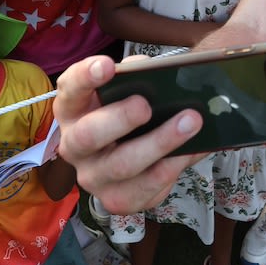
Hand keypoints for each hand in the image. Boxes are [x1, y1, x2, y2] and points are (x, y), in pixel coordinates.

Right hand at [53, 55, 203, 213]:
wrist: (131, 151)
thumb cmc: (127, 111)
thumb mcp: (126, 89)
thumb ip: (136, 77)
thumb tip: (157, 73)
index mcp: (72, 109)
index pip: (70, 89)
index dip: (86, 76)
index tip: (107, 65)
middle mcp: (74, 146)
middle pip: (89, 135)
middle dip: (120, 119)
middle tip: (146, 105)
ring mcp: (93, 177)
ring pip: (121, 166)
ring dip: (159, 143)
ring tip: (190, 122)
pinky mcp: (118, 199)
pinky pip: (145, 189)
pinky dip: (173, 167)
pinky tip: (195, 148)